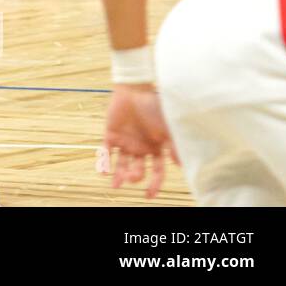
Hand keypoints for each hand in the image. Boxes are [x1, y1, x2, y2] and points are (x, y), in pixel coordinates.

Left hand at [101, 84, 176, 198]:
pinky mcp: (111, 135)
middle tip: (133, 178)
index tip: (150, 195)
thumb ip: (175, 145)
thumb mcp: (168, 127)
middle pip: (138, 169)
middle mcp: (141, 148)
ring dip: (119, 174)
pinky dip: (104, 161)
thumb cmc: (154, 106)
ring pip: (122, 164)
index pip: (157, 171)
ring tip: (116, 184)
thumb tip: (182, 165)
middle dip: (135, 176)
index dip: (154, 184)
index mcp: (156, 148)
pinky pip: (106, 151)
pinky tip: (103, 171)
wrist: (135, 90)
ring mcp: (125, 142)